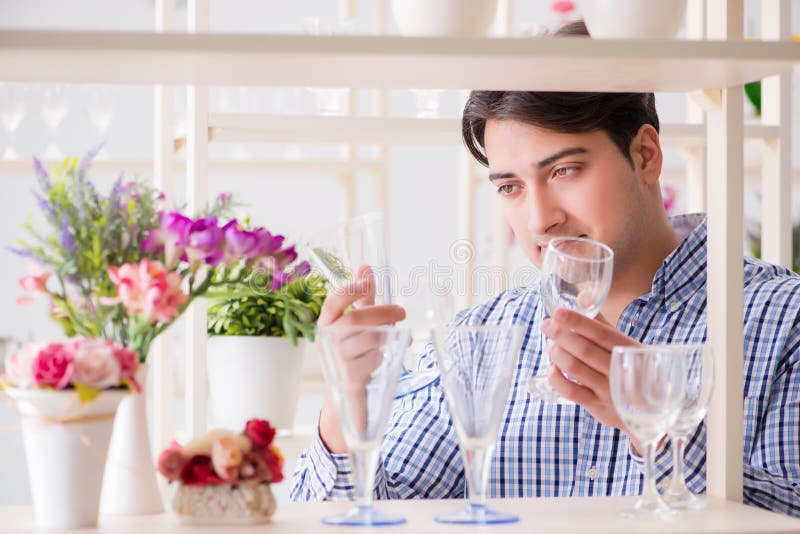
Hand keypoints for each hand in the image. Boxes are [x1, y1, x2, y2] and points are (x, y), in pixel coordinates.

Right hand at [317, 266, 405, 453]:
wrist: (344, 397)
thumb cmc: (353, 353)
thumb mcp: (356, 325)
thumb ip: (361, 298)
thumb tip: (365, 267)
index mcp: (326, 324)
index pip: (333, 303)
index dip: (349, 291)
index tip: (366, 282)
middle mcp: (327, 341)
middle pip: (355, 319)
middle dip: (382, 312)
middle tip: (401, 311)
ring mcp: (337, 361)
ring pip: (369, 339)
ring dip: (387, 335)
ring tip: (399, 337)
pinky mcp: (349, 379)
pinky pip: (374, 359)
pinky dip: (384, 355)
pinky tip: (384, 358)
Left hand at [541, 308, 645, 452]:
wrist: (655, 410)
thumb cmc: (634, 369)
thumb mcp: (627, 346)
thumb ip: (603, 324)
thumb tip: (583, 297)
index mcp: (629, 350)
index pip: (600, 333)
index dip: (577, 321)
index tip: (558, 313)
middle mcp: (619, 371)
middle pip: (584, 350)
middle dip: (561, 335)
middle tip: (547, 325)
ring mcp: (609, 390)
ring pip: (574, 369)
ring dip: (557, 353)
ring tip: (551, 345)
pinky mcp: (597, 406)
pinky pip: (570, 391)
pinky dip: (556, 377)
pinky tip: (552, 368)